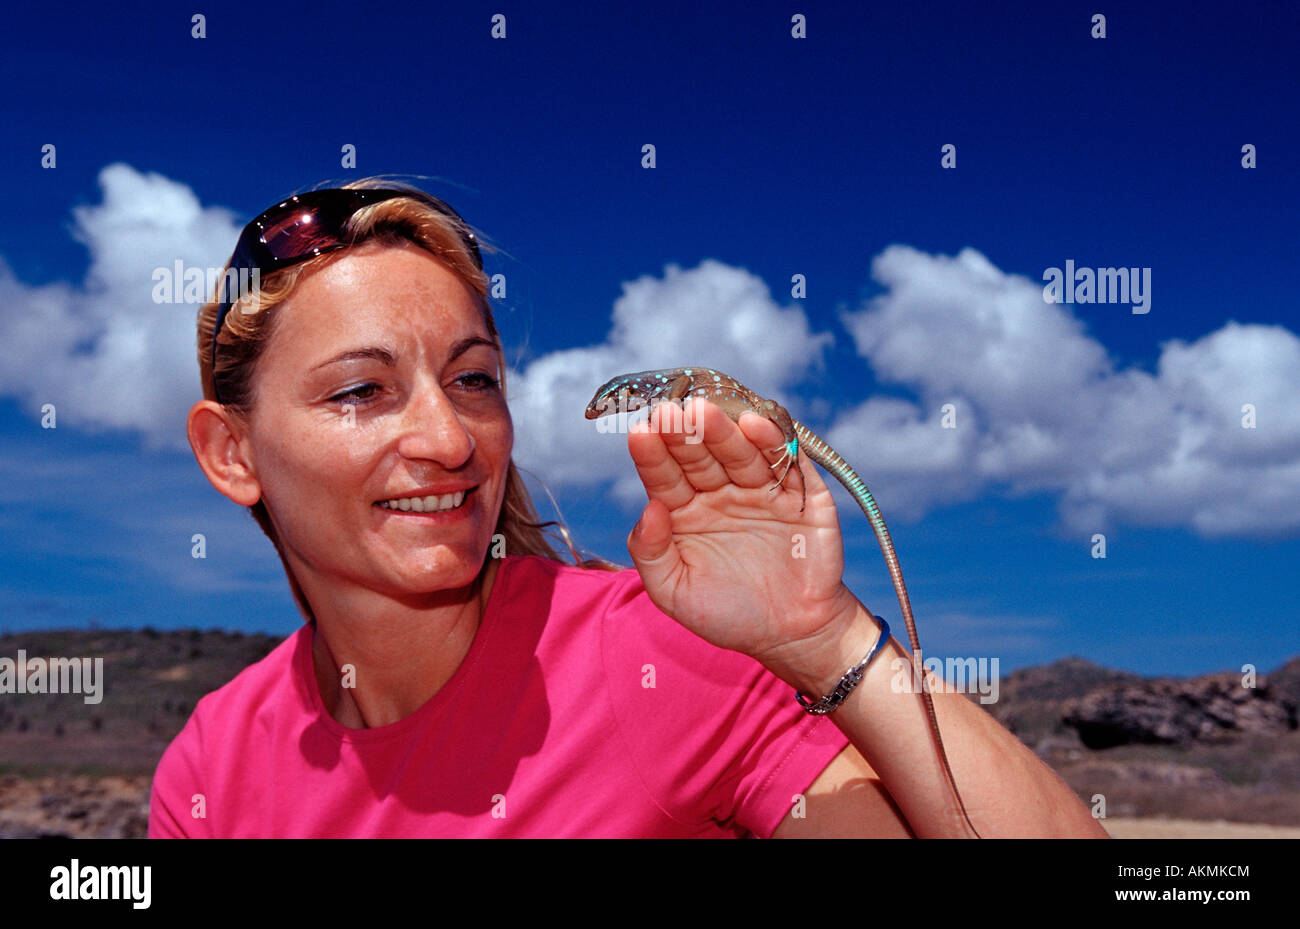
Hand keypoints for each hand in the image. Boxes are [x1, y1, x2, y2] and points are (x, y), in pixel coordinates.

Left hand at [624, 397, 864, 686]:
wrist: (793, 636)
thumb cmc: (727, 613)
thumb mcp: (674, 593)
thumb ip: (651, 553)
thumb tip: (647, 507)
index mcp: (685, 511)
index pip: (665, 475)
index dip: (653, 454)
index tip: (640, 432)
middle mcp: (721, 492)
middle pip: (701, 456)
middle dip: (686, 433)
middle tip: (672, 411)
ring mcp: (761, 490)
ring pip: (740, 453)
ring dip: (723, 432)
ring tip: (704, 412)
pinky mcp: (802, 494)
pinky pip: (787, 463)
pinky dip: (773, 441)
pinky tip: (754, 424)